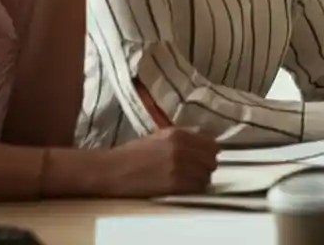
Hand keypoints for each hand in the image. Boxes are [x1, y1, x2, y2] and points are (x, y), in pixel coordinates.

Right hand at [97, 128, 218, 196]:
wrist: (111, 170)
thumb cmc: (132, 154)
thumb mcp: (160, 136)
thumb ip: (184, 136)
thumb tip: (205, 140)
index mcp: (179, 134)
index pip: (212, 143)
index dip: (209, 152)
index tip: (203, 158)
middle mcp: (182, 147)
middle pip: (212, 160)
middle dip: (206, 166)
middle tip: (195, 171)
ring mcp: (179, 166)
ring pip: (206, 175)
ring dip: (200, 179)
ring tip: (186, 181)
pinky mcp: (174, 184)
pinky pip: (196, 188)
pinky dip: (193, 189)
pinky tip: (181, 188)